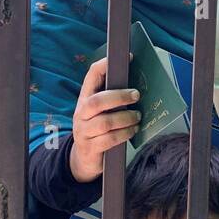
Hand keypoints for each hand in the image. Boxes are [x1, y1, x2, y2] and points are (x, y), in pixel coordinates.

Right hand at [68, 56, 141, 182]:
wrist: (83, 159)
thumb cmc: (97, 130)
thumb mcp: (99, 112)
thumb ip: (111, 99)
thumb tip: (136, 86)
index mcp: (84, 99)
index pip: (91, 76)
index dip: (106, 65)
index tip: (128, 59)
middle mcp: (81, 114)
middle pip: (97, 101)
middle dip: (119, 96)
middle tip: (136, 96)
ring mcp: (83, 132)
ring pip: (105, 122)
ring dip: (126, 118)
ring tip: (137, 117)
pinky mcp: (90, 148)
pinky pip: (109, 139)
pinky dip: (124, 134)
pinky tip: (132, 130)